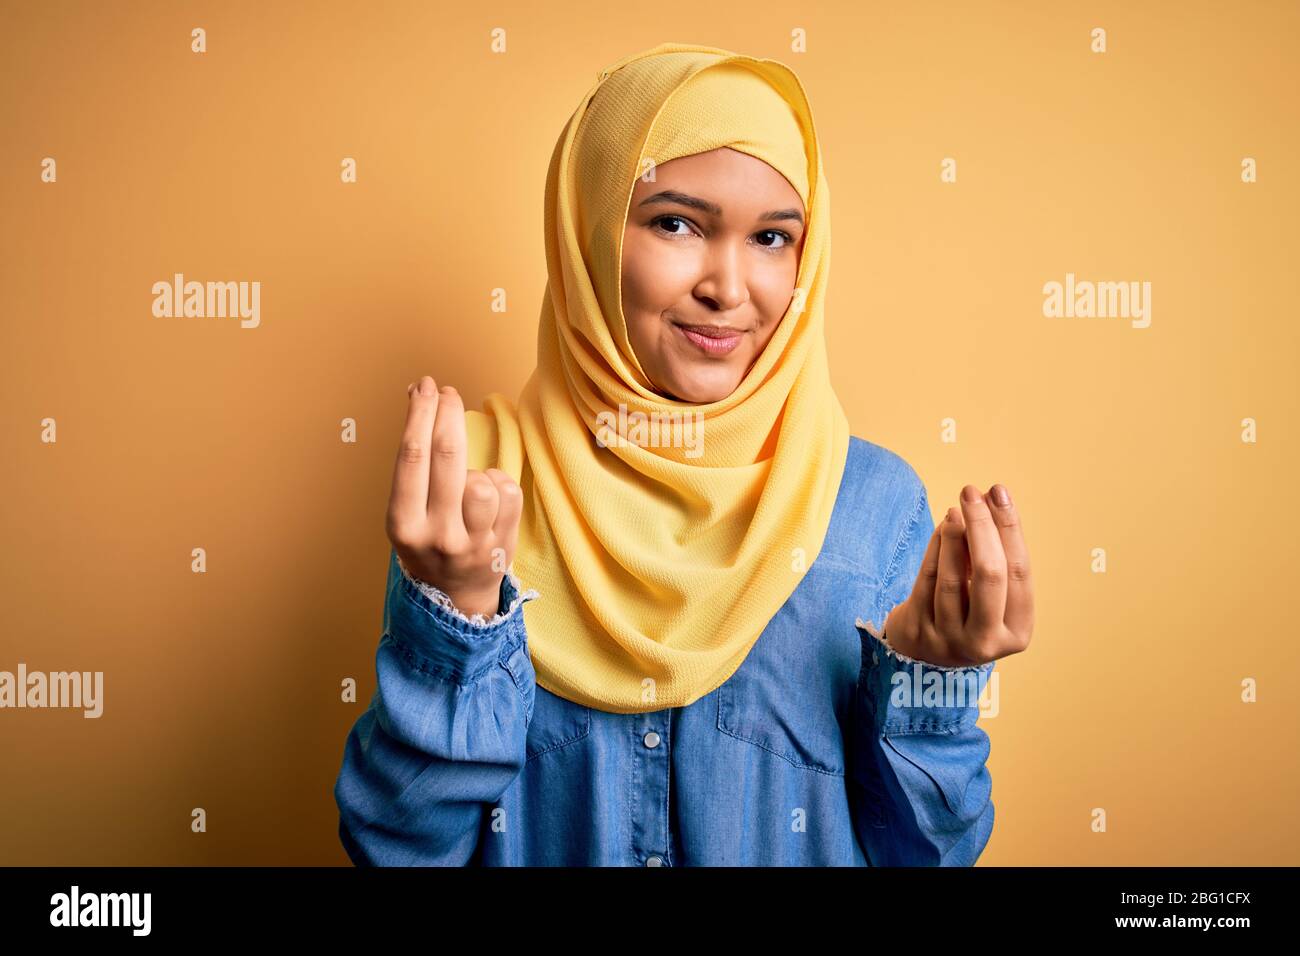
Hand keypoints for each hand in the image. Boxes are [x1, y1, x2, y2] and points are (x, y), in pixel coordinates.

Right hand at [384, 376, 522, 617]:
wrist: (452, 599)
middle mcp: (436, 534)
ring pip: (483, 480)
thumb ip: (414, 463)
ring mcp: (472, 543)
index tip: (425, 387)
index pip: (412, 457)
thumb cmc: (426, 540)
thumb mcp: (405, 511)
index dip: (420, 415)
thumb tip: (420, 396)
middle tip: (448, 392)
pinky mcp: (502, 545)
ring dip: (477, 470)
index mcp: (403, 524)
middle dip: (448, 413)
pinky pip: (509, 493)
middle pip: (447, 456)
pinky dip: (500, 485)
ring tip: (468, 481)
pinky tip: (489, 497)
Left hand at [880, 484, 1033, 666]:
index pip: (1019, 572)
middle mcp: (986, 642)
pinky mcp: (918, 631)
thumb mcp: (993, 595)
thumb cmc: (970, 611)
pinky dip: (935, 549)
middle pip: (989, 575)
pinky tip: (942, 526)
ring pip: (952, 578)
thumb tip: (993, 497)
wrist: (926, 653)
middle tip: (972, 492)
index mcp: (1017, 632)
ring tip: (956, 509)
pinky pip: (926, 581)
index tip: (999, 493)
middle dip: (982, 527)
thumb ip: (998, 555)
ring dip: (954, 535)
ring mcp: (949, 640)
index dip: (1009, 528)